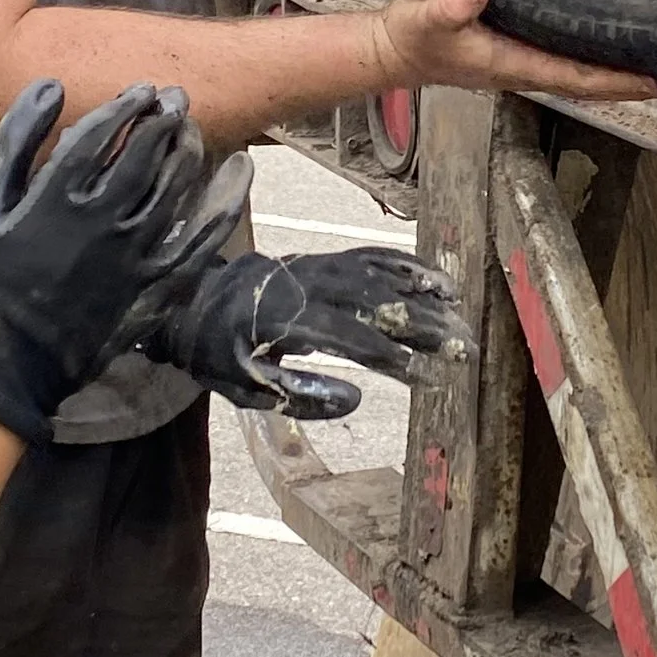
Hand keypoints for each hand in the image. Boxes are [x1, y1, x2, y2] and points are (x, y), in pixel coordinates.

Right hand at [0, 80, 250, 443]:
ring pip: (176, 188)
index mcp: (55, 199)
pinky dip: (224, 200)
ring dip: (190, 149)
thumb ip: (17, 141)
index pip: (102, 134)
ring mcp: (133, 256)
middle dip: (164, 119)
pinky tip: (239, 169)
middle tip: (175, 98)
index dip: (126, 106)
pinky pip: (201, 239)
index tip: (142, 90)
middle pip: (146, 155)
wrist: (8, 361)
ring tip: (191, 128)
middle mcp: (101, 222)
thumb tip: (53, 85)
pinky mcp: (155, 286)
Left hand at [131, 246, 469, 418]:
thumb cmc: (218, 352)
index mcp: (285, 318)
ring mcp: (318, 267)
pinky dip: (406, 266)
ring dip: (424, 295)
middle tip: (464, 349)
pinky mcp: (324, 261)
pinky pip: (370, 257)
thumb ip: (297, 395)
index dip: (394, 358)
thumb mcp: (242, 386)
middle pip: (378, 301)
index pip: (353, 338)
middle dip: (425, 326)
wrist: (193, 301)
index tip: (430, 378)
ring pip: (380, 275)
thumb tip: (355, 399)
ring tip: (462, 314)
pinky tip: (437, 280)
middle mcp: (307, 285)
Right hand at [368, 0, 656, 103]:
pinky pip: (563, 60)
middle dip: (629, 84)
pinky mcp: (514, 51)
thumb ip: (450, 6)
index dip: (619, 83)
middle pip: (588, 84)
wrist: (394, 49)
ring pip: (579, 75)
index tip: (654, 83)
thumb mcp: (427, 17)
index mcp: (513, 66)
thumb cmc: (413, 37)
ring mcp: (520, 64)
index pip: (578, 80)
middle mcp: (523, 70)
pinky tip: (605, 47)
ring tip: (651, 67)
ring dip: (614, 75)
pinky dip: (590, 59)